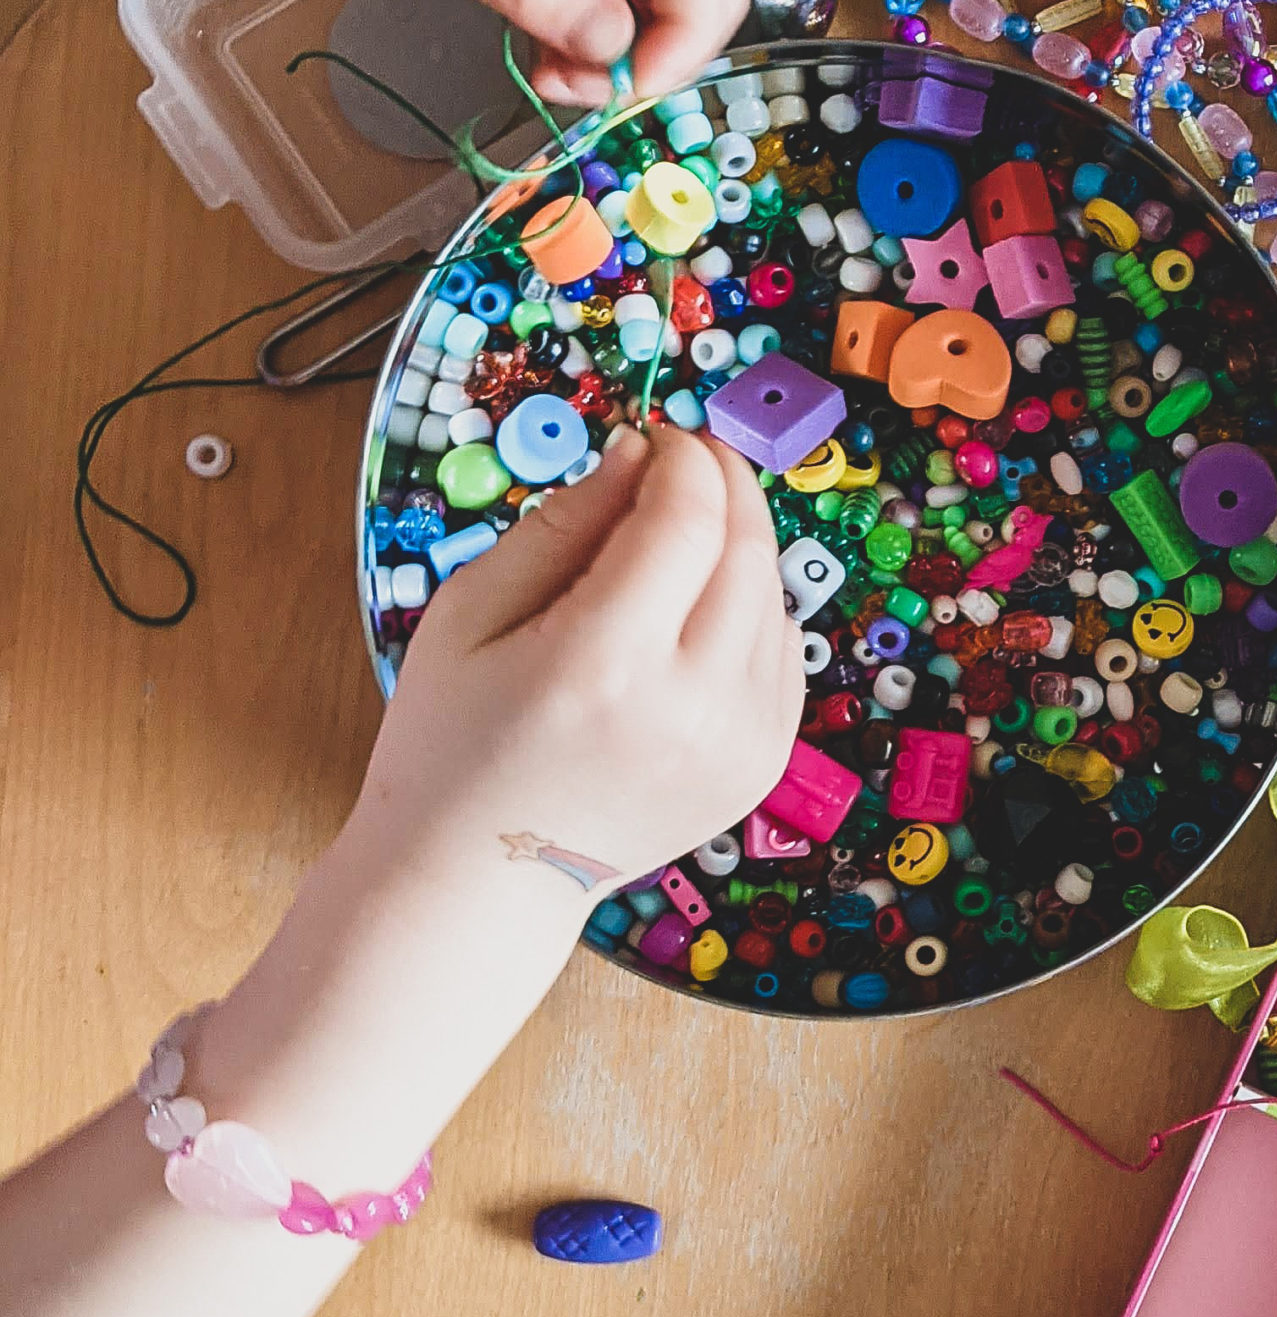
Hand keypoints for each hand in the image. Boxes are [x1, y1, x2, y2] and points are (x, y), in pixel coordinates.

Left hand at [282, 0, 745, 103]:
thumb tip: (613, 44)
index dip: (681, 40)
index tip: (619, 88)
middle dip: (657, 57)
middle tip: (573, 86)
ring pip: (674, 5)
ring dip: (627, 58)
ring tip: (551, 72)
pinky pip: (633, 1)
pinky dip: (604, 43)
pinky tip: (551, 52)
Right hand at [351, 428, 803, 905]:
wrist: (481, 877)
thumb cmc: (453, 742)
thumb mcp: (471, 613)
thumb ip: (563, 525)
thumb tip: (639, 454)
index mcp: (605, 663)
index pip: (689, 518)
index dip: (683, 458)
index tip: (658, 438)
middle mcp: (691, 706)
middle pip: (747, 549)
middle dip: (724, 484)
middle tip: (688, 461)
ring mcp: (741, 744)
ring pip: (776, 597)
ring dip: (740, 545)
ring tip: (678, 540)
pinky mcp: (764, 767)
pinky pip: (783, 652)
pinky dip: (754, 609)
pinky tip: (698, 609)